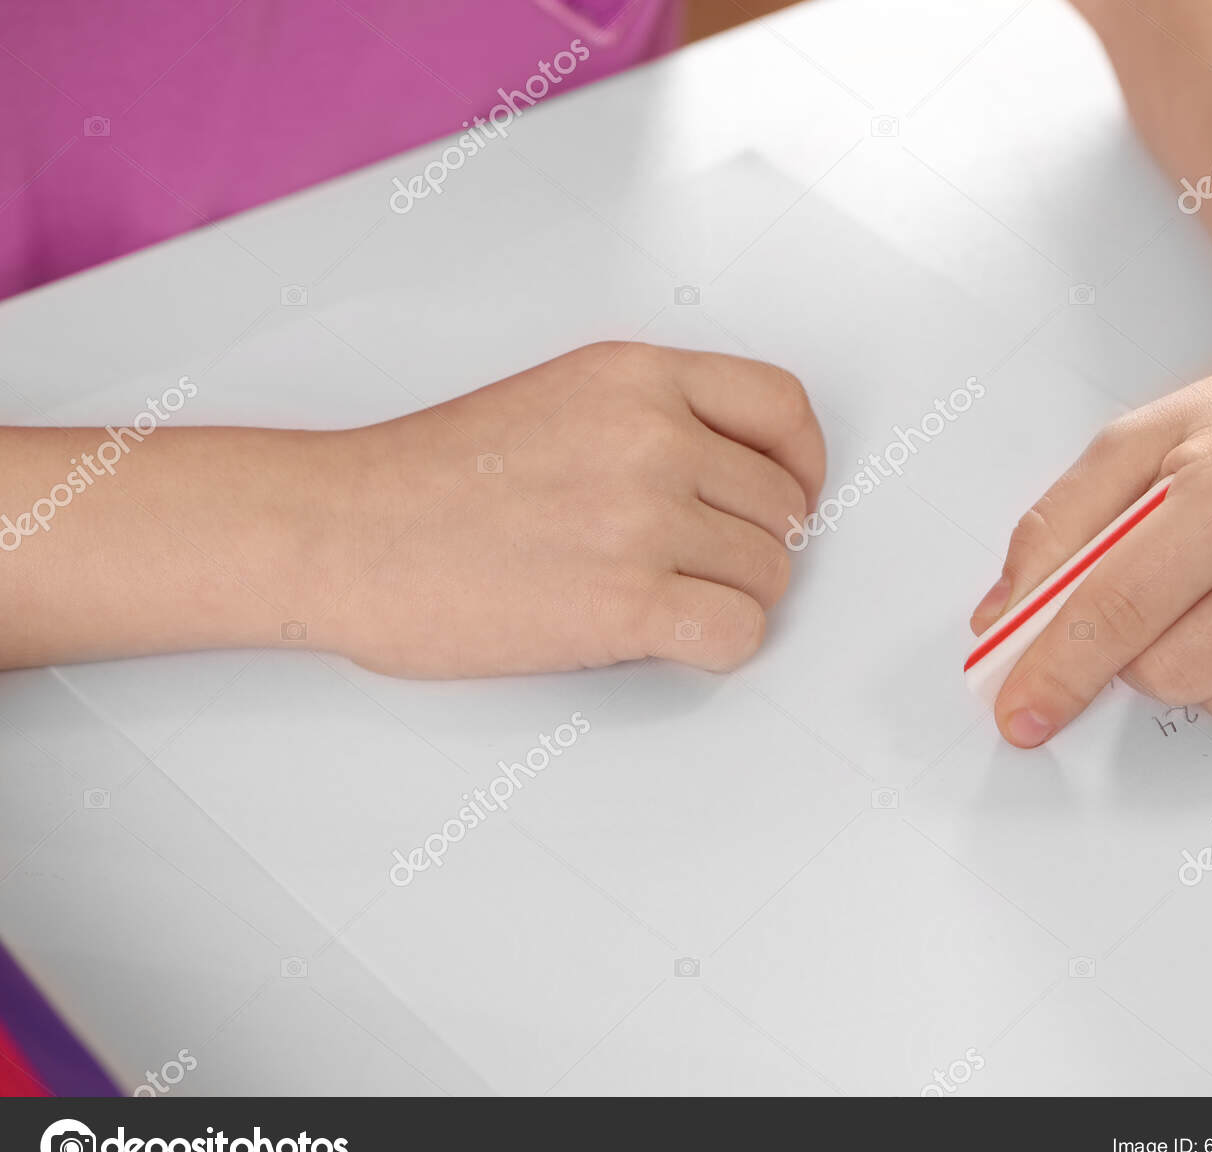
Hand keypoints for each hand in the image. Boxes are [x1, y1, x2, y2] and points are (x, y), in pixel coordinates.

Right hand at [317, 342, 824, 677]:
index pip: (783, 407)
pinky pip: (739, 634)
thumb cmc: (426, 478)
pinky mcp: (624, 603)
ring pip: (769, 575)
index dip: (801, 464)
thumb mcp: (558, 397)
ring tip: (665, 601)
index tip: (789, 495)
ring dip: (731, 600)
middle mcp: (652, 438)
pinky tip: (672, 639)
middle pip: (782, 508)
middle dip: (754, 546)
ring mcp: (642, 520)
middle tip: (700, 567)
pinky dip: (719, 647)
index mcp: (637, 377)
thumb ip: (654, 419)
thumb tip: (736, 481)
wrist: (342, 532)